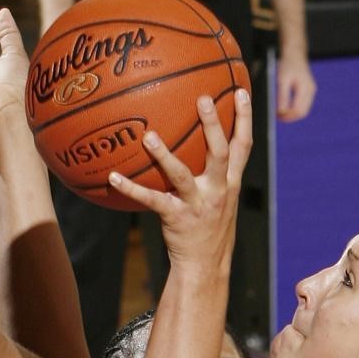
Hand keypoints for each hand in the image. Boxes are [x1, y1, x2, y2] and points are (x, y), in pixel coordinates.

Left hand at [107, 90, 253, 276]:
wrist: (205, 267)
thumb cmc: (209, 228)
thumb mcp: (220, 200)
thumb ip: (213, 173)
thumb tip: (195, 141)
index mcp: (231, 183)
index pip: (243, 146)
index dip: (245, 118)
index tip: (240, 90)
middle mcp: (218, 190)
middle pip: (219, 153)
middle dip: (214, 125)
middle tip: (203, 98)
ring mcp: (198, 204)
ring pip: (182, 175)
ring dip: (165, 155)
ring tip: (149, 135)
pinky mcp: (177, 218)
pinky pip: (152, 200)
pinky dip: (132, 188)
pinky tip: (113, 177)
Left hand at [276, 53, 315, 121]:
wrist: (295, 55)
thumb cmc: (288, 65)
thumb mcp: (282, 80)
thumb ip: (282, 96)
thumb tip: (281, 112)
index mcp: (305, 88)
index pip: (298, 110)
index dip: (288, 116)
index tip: (278, 116)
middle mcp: (311, 91)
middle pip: (302, 112)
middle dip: (291, 117)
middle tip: (278, 117)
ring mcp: (311, 91)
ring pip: (304, 110)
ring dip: (293, 114)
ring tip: (281, 113)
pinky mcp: (309, 91)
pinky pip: (303, 105)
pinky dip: (295, 109)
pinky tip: (286, 108)